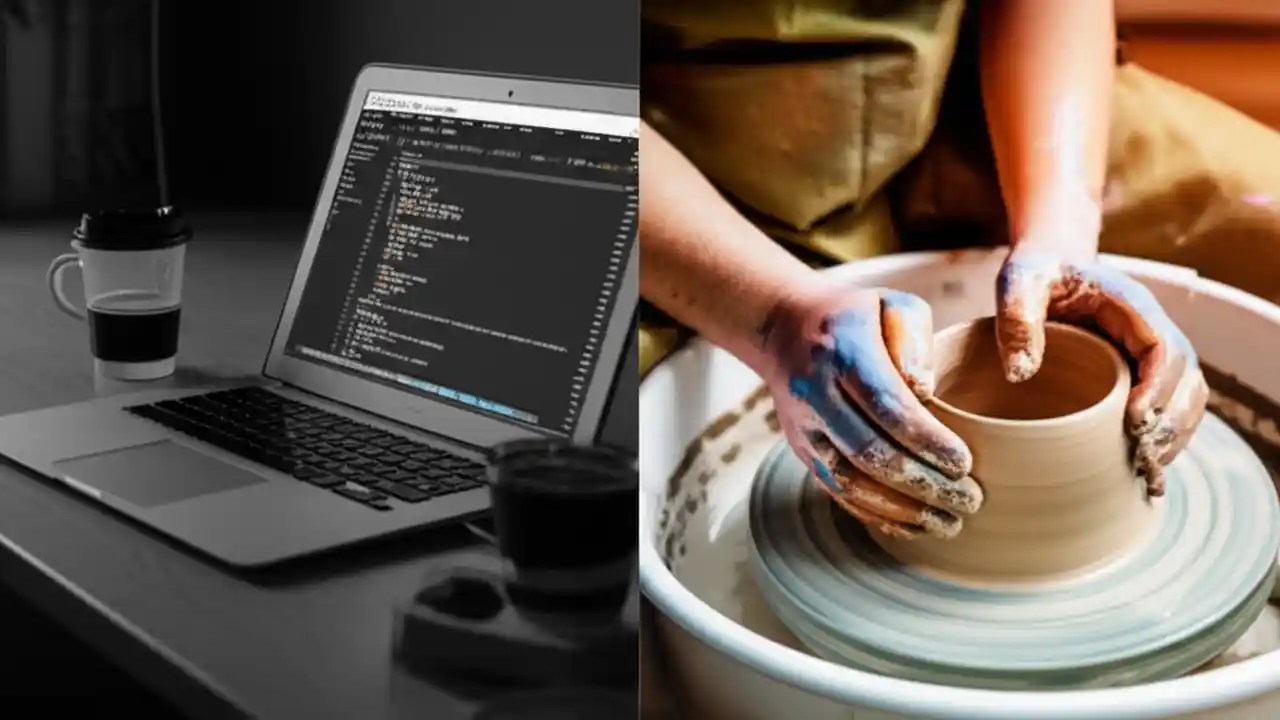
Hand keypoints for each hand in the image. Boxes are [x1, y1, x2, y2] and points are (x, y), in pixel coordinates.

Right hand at [759, 283, 982, 539]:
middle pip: (868, 451)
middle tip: (969, 502)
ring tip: (947, 524)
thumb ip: (916, 339)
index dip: (926, 440)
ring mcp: (804, 427)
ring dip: (900, 510)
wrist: (784, 328)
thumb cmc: (857, 317)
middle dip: (922, 484)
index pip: (887, 406)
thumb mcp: (893, 303)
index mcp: (843, 352)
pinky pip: (836, 492)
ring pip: (849, 481)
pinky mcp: (801, 451)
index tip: (965, 464)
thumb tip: (926, 391)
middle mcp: (815, 394)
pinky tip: (913, 527)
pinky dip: (875, 515)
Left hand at [996, 243, 1208, 494]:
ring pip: (1187, 395)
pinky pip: (1170, 403)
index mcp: (1131, 306)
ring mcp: (1150, 351)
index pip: (1164, 349)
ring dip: (1174, 431)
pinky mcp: (1140, 370)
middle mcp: (1151, 329)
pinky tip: (1142, 460)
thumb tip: (1019, 374)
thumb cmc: (1036, 273)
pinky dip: (1165, 431)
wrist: (1048, 266)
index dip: (1157, 388)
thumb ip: (1016, 320)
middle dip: (1171, 418)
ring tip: (1147, 464)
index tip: (1134, 421)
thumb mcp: (1019, 283)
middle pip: (1186, 378)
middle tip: (1141, 452)